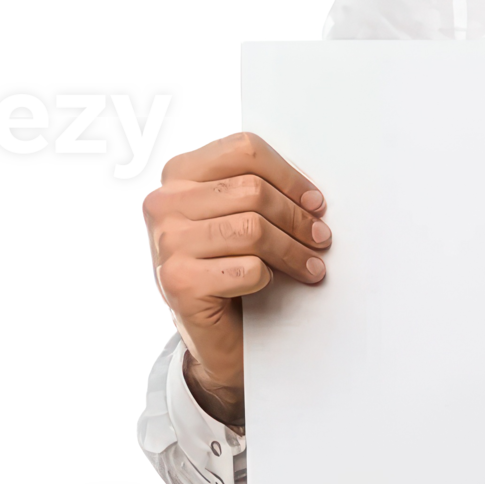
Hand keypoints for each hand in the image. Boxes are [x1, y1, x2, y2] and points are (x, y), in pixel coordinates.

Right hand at [140, 132, 328, 426]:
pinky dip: (268, 278)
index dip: (289, 175)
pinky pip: (247, 268)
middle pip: (253, 190)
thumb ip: (259, 190)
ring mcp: (167, 243)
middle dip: (297, 217)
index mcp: (180, 174)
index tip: (315, 202)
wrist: (213, 334)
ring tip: (311, 266)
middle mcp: (164, 204)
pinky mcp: (180, 282)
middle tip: (320, 238)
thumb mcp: (238, 217)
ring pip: (253, 229)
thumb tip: (312, 192)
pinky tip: (271, 284)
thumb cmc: (230, 266)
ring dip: (292, 250)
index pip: (244, 149)